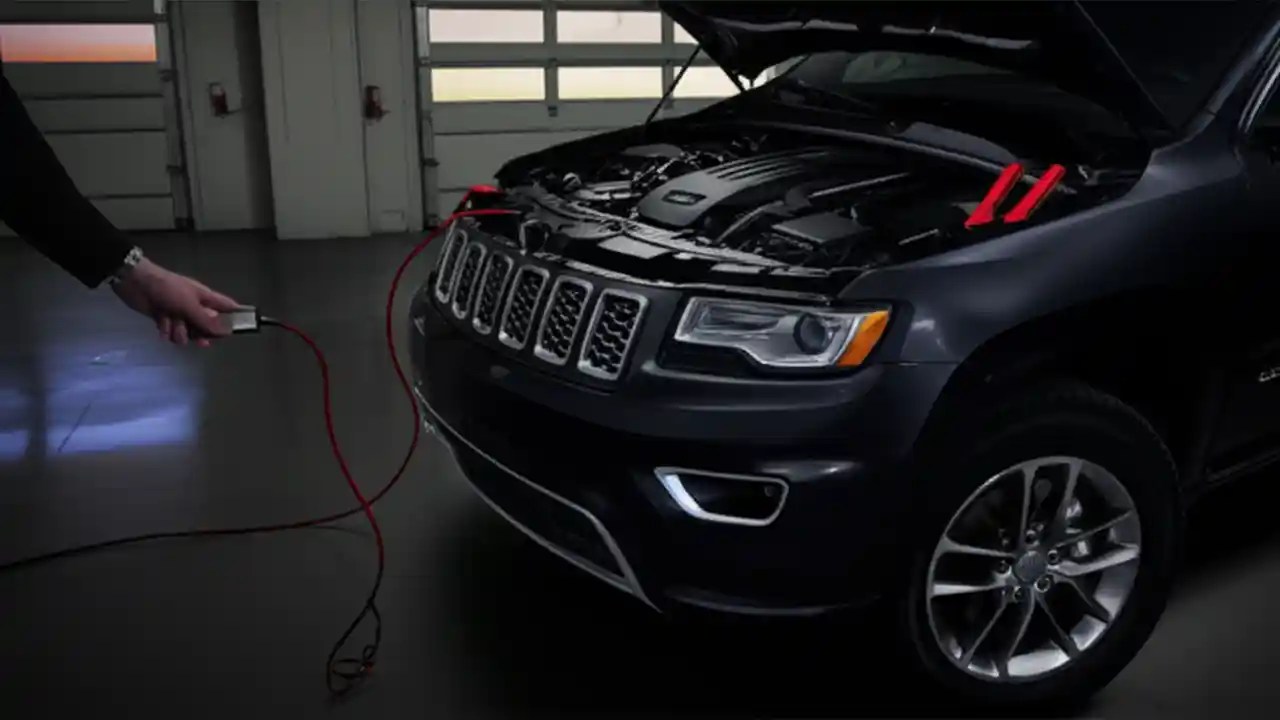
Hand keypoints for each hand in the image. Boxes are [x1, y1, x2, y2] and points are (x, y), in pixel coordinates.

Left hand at [110, 258, 240, 346]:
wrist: (136, 283)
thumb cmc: (167, 289)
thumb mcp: (189, 305)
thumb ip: (207, 321)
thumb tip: (227, 332)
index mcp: (205, 298)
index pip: (227, 308)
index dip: (234, 319)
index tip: (234, 332)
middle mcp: (195, 307)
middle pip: (207, 327)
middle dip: (202, 335)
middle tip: (201, 341)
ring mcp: (179, 314)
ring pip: (187, 333)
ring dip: (179, 332)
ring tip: (171, 323)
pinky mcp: (165, 319)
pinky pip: (171, 333)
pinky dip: (166, 330)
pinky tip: (160, 322)